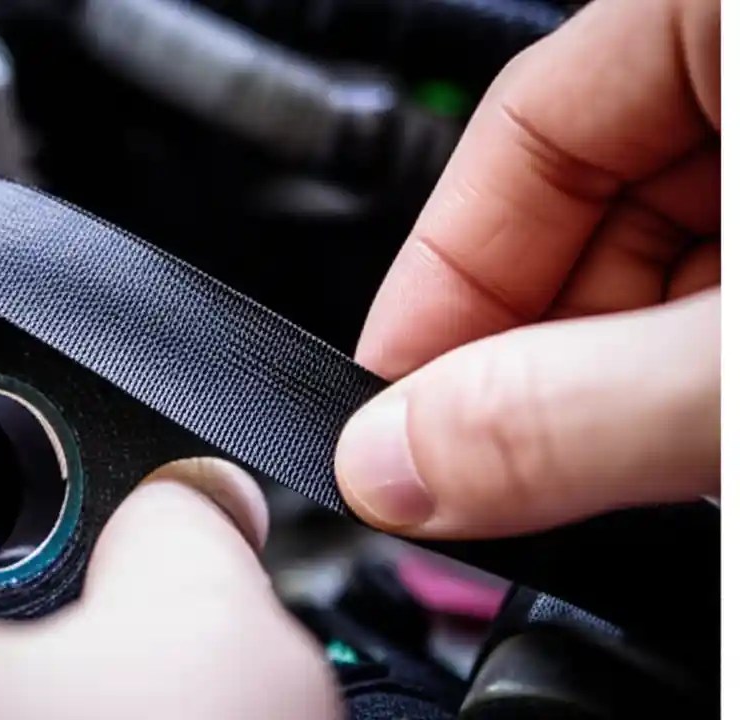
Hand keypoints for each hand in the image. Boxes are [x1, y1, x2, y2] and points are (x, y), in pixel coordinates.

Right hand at [334, 0, 719, 538]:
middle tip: (504, 475)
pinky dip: (704, 365)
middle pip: (598, 201)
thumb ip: (575, 409)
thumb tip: (398, 463)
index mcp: (733, 5)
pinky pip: (738, 280)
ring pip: (678, 251)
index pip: (526, 126)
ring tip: (633, 469)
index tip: (395, 409)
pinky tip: (700, 434)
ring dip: (632, 373)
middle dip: (546, 353)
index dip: (441, 281)